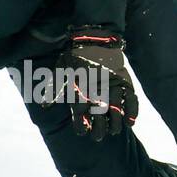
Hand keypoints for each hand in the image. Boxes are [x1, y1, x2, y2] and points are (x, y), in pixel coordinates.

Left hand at [55, 26, 137, 140]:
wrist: (93, 39)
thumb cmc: (74, 57)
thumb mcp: (60, 71)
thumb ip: (53, 89)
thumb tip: (44, 106)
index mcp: (80, 91)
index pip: (81, 116)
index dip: (82, 127)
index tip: (83, 131)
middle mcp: (96, 91)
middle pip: (100, 118)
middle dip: (100, 130)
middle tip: (99, 137)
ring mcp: (112, 86)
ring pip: (116, 112)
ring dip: (115, 124)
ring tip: (114, 131)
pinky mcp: (124, 81)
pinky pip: (131, 100)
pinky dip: (132, 112)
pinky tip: (130, 122)